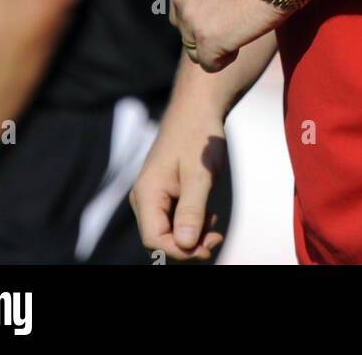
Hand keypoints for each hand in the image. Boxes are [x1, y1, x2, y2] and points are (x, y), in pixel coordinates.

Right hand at [130, 107, 226, 261]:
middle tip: (216, 237)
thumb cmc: (198, 136)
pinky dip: (192, 223)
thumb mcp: (200, 175)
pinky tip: (209, 216)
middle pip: (160, 239)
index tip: (208, 247)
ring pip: (168, 231)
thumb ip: (192, 210)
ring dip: (192, 235)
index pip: (154, 240)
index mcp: (147, 193)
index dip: (180, 251)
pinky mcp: (163, 193)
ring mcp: (153, 195)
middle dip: (188, 246)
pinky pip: (173, 220)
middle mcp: (144, 198)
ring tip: (215, 225)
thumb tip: (184, 245)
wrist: (197, 109)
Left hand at [169, 0, 285, 71]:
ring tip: (239, 35)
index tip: (224, 16)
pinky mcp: (207, 40)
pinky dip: (225, 60)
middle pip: (187, 34)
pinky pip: (210, 64)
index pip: (181, 12)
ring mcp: (192, 21)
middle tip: (234, 27)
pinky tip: (240, 45)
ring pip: (196, 53)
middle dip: (207, 34)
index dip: (202, 18)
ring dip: (215, 49)